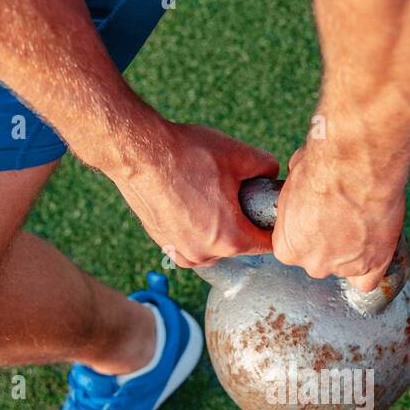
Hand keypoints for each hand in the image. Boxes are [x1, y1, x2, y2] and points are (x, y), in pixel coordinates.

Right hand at [108, 121, 279, 268]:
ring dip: (216, 225)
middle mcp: (205, 255)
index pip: (266, 243)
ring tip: (205, 194)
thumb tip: (271, 175)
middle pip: (239, 244)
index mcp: (230, 241)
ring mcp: (180, 253)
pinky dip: (193, 226)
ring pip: (213, 244)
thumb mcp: (238, 154)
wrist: (138, 153)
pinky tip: (187, 200)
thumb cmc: (186, 155)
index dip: (270, 222)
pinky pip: (190, 242)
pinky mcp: (163, 245)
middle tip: (231, 191)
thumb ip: (266, 167)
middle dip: (241, 221)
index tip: (264, 205)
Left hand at [273, 141, 405, 292]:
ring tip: (363, 220)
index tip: (317, 217)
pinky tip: (375, 250)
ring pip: (346, 267)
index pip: (294, 249)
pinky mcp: (373, 264)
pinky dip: (373, 267)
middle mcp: (312, 263)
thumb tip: (300, 186)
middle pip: (320, 260)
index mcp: (287, 247)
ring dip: (353, 249)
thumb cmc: (325, 164)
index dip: (306, 231)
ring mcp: (344, 267)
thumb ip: (296, 197)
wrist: (358, 163)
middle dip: (329, 242)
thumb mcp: (295, 177)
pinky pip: (369, 280)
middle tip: (342, 215)